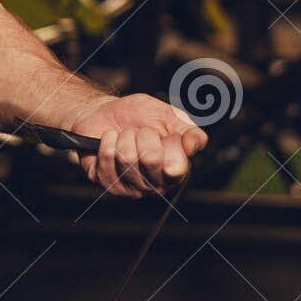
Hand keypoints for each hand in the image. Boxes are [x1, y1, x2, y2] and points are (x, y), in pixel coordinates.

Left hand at [68, 94, 205, 198]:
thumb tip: (194, 145)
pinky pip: (107, 159)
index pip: (176, 167)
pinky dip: (108, 141)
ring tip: (125, 135)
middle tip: (140, 132)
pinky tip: (110, 140)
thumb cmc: (140, 116)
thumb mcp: (170, 116)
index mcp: (175, 171)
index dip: (170, 144)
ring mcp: (131, 187)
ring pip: (127, 158)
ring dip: (124, 137)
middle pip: (151, 160)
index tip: (165, 134)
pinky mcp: (108, 183)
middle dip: (144, 136)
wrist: (107, 113)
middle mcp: (155, 185)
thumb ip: (188, 131)